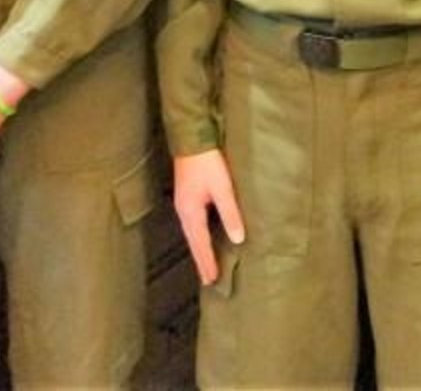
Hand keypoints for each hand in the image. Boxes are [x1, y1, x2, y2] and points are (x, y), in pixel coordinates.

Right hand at [173, 149, 245, 284]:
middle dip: (201, 261)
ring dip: (199, 251)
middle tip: (208, 281)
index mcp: (190, 213)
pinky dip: (198, 237)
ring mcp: (183, 204)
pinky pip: (193, 225)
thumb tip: (237, 239)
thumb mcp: (223, 187)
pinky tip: (203, 239)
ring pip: (192, 235)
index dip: (208, 262)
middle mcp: (184, 212)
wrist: (192, 139)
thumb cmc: (208, 162)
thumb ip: (230, 213)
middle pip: (193, 243)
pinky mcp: (187, 197)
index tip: (213, 280)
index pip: (201, 244)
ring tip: (206, 266)